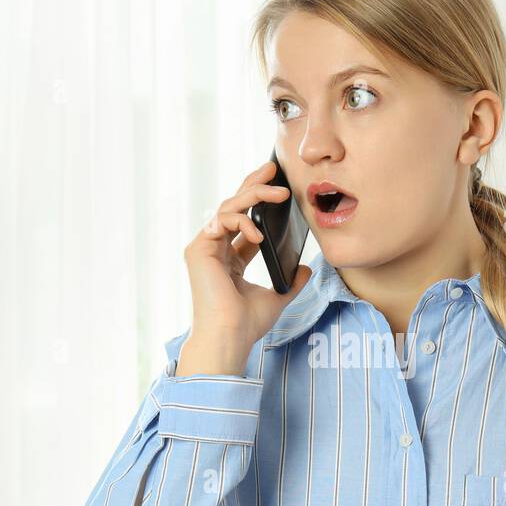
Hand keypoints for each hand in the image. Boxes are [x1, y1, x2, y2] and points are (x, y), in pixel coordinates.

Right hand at [177, 158, 313, 375]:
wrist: (229, 337)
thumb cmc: (247, 323)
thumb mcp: (278, 297)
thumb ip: (291, 281)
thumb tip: (307, 268)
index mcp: (230, 259)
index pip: (246, 221)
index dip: (260, 201)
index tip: (279, 185)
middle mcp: (216, 249)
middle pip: (234, 206)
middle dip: (254, 184)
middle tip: (274, 167)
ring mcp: (205, 248)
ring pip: (228, 207)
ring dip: (254, 195)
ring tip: (279, 194)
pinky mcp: (198, 249)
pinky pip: (221, 221)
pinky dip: (241, 222)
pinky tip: (259, 235)